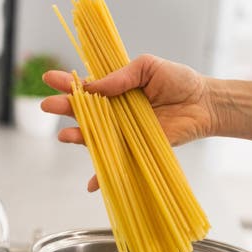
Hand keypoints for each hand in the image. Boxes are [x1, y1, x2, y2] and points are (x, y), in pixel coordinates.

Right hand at [41, 55, 216, 190]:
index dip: (67, 83)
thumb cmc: (178, 81)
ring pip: (95, 136)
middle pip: (84, 112)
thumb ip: (121, 76)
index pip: (86, 86)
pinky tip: (91, 184)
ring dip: (79, 137)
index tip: (49, 79)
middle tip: (48, 105)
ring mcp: (124, 131)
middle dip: (64, 108)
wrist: (203, 103)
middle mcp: (115, 111)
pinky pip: (116, 161)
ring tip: (65, 135)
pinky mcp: (135, 148)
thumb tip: (93, 87)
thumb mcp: (147, 67)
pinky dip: (103, 175)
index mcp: (115, 89)